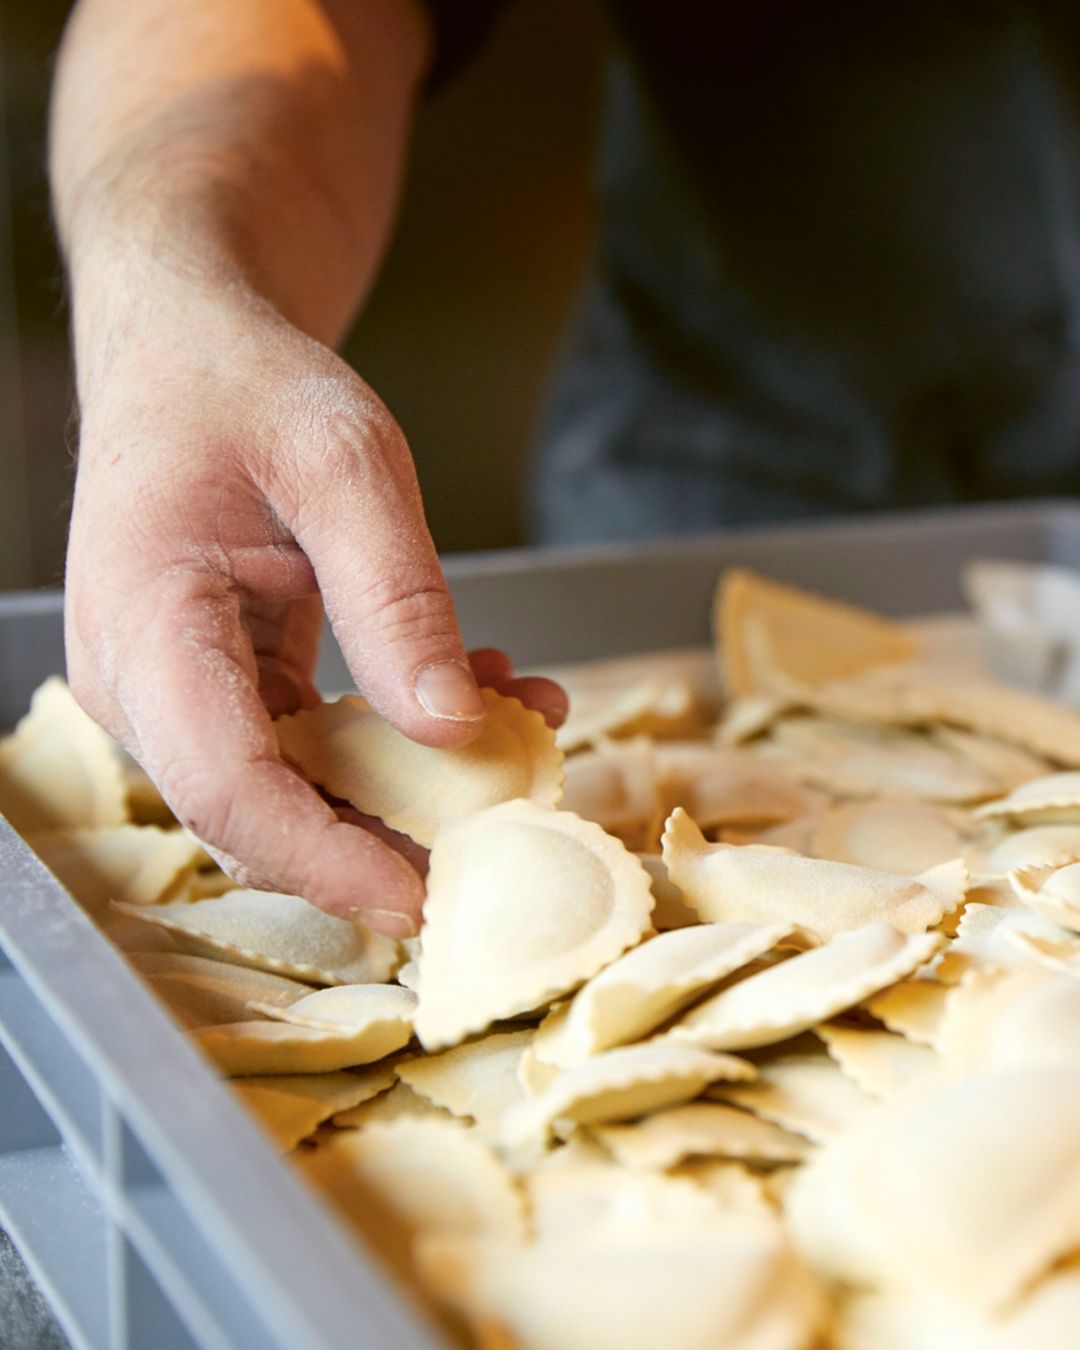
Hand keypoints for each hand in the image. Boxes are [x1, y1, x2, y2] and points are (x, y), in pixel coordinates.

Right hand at [67, 283, 565, 936]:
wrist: (189, 355)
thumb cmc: (245, 387)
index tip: (417, 894)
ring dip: (408, 779)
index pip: (224, 785)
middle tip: (506, 815)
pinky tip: (476, 694)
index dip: (323, 857)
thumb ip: (397, 599)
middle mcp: (141, 680)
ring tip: (519, 722)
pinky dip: (393, 737)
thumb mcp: (345, 464)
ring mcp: (174, 693)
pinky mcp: (217, 688)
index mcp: (147, 621)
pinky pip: (306, 747)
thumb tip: (451, 726)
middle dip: (385, 831)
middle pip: (256, 812)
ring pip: (290, 790)